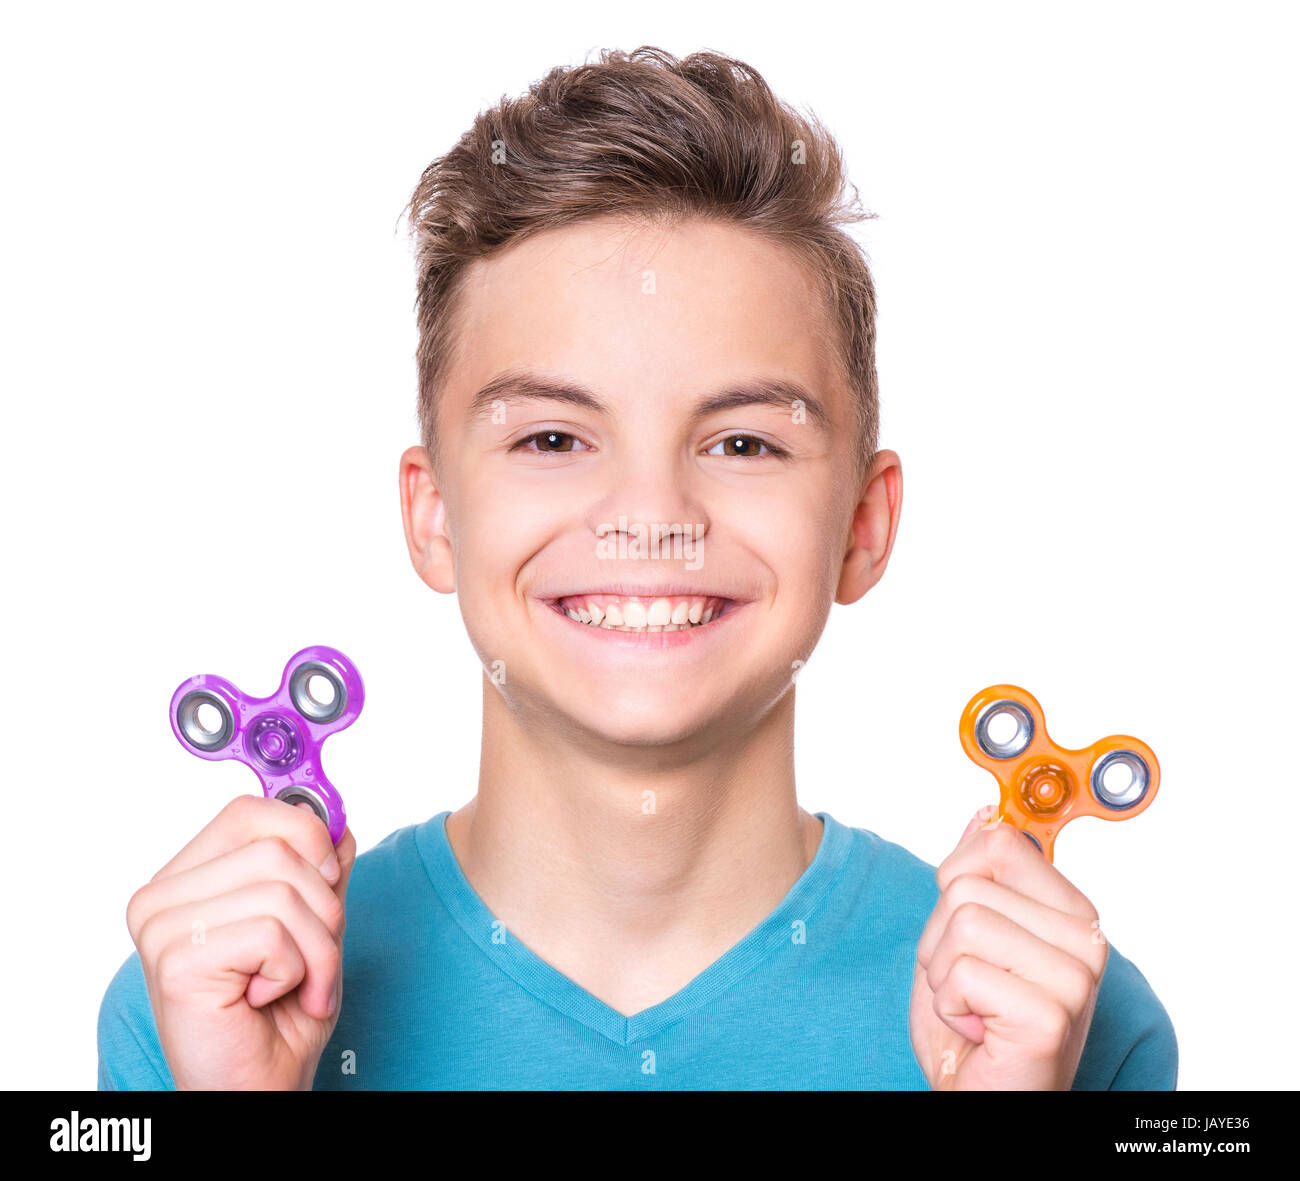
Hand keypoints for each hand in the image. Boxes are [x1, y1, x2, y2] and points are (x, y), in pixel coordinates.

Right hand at [125, 795, 354, 1089]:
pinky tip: (267, 998)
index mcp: (185, 878)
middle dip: (323, 906)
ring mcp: (161, 927)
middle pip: (278, 847)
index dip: (306, 835)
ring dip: (316, 946)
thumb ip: (320, 871)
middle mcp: (160, 897)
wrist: (258, 1088)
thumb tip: (338, 822)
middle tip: (313, 956)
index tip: (328, 877)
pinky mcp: (177, 961)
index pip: (250, 811)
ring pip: (283, 889)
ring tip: (296, 984)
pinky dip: (296, 969)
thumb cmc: (279, 1016)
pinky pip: (272, 932)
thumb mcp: (314, 927)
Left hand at [909, 805, 1107, 1089]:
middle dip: (942, 936)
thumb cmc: (976, 1023)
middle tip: (969, 982)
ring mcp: (1076, 976)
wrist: (982, 1094)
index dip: (957, 879)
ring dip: (945, 973)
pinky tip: (980, 1029)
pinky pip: (964, 972)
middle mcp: (1085, 937)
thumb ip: (977, 873)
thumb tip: (984, 814)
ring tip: (974, 1005)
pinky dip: (950, 1005)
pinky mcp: (1053, 1013)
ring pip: (963, 922)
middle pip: (968, 883)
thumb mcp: (962, 933)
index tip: (969, 928)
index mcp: (1070, 909)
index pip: (998, 840)